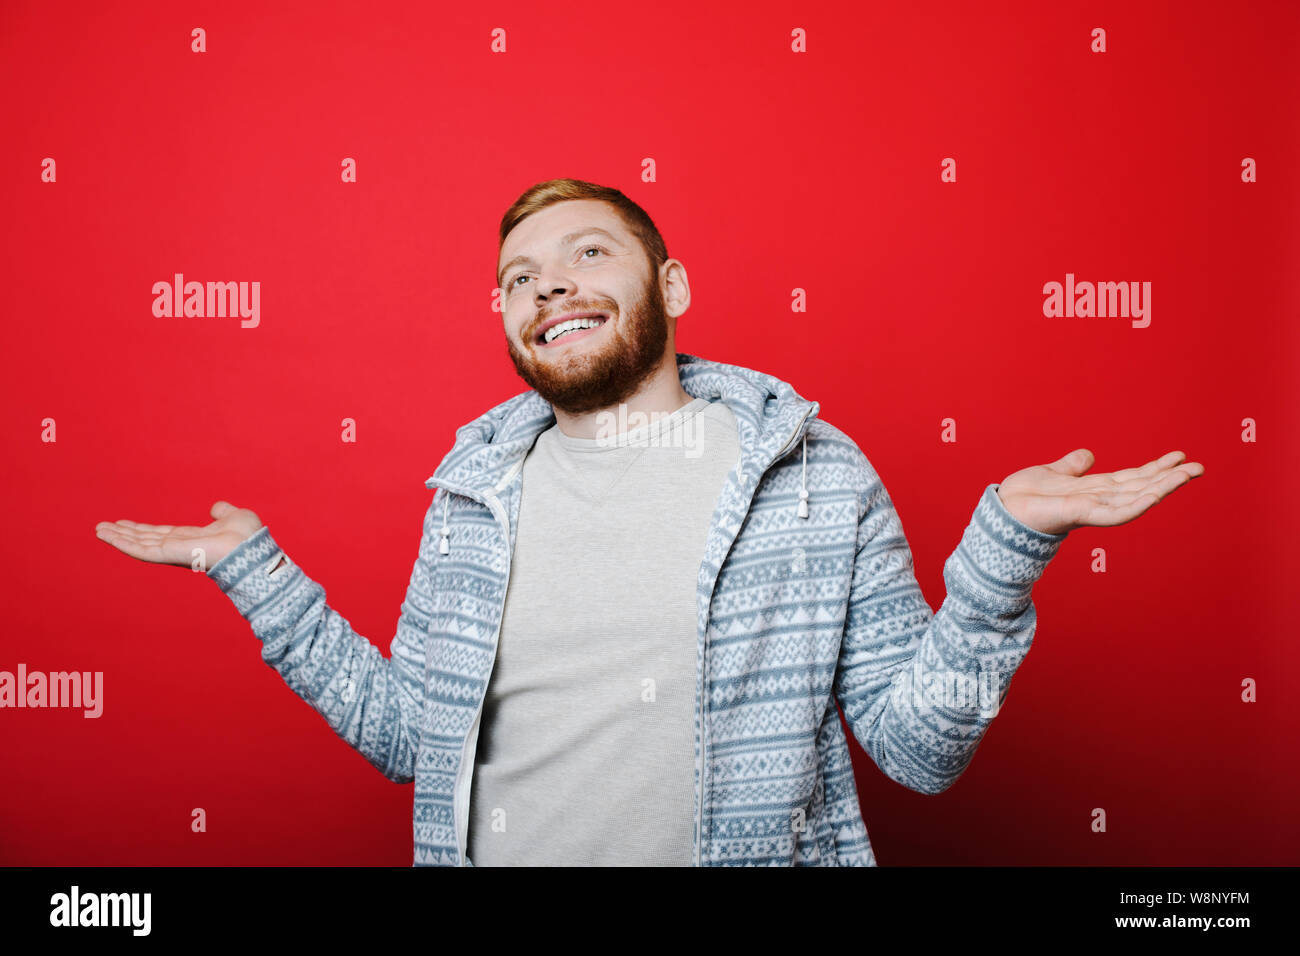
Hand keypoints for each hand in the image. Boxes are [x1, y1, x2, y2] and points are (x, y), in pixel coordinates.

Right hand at [95, 501, 263, 569]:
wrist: (251, 549)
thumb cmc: (248, 537)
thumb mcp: (234, 516)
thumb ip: (223, 511)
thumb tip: (215, 508)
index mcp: (192, 539)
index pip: (161, 534)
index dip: (142, 529)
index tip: (124, 523)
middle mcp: (180, 547)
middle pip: (145, 539)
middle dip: (124, 533)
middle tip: (102, 527)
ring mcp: (174, 553)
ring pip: (139, 545)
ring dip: (118, 537)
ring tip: (98, 530)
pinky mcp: (170, 556)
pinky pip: (142, 551)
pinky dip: (123, 543)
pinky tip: (108, 537)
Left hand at [996, 449, 1203, 535]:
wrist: (1001, 512)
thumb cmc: (1023, 497)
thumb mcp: (1052, 473)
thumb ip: (1072, 466)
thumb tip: (1088, 455)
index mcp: (1094, 490)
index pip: (1133, 478)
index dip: (1156, 468)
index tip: (1180, 456)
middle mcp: (1098, 500)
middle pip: (1141, 487)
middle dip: (1170, 478)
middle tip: (1199, 466)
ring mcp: (1091, 509)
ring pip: (1135, 498)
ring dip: (1162, 487)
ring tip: (1187, 475)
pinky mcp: (1079, 514)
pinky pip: (1114, 513)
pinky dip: (1136, 504)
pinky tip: (1155, 495)